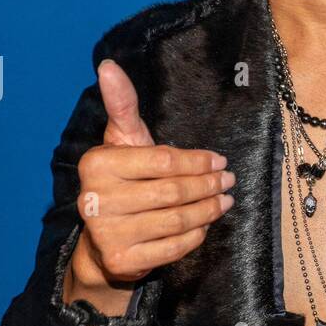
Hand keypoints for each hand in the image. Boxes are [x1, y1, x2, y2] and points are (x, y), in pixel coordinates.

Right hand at [65, 59, 234, 305]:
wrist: (102, 241)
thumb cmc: (121, 180)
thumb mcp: (122, 141)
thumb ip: (122, 105)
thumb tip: (108, 65)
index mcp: (97, 164)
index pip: (162, 160)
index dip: (197, 161)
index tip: (219, 159)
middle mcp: (97, 199)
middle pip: (172, 191)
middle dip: (207, 185)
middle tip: (227, 180)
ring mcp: (108, 233)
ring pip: (176, 220)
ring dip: (208, 210)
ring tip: (224, 200)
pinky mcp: (123, 261)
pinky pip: (173, 247)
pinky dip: (196, 235)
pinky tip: (206, 224)